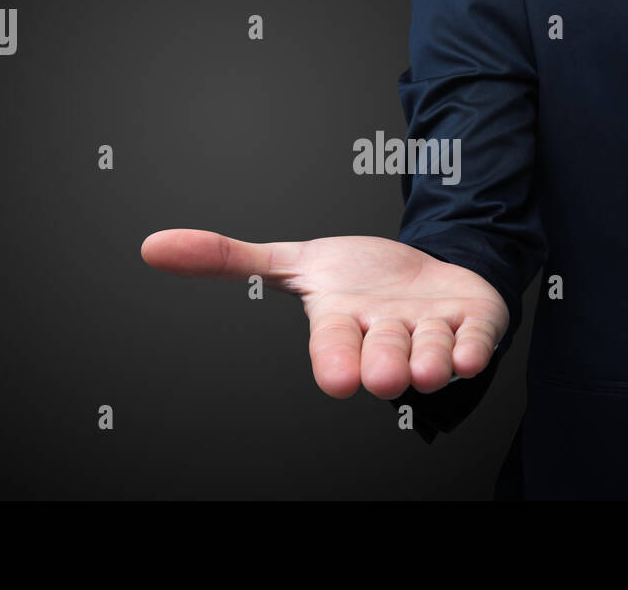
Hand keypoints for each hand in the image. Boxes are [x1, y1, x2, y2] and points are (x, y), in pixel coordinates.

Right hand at [141, 229, 507, 398]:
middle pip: (384, 358)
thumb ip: (230, 259)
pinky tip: (470, 352)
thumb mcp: (297, 260)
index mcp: (343, 328)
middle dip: (385, 366)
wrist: (425, 269)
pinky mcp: (472, 325)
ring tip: (429, 364)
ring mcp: (432, 335)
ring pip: (432, 356)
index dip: (335, 362)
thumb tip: (152, 247)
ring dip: (431, 361)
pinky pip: (475, 343)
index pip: (334, 350)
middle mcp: (387, 339)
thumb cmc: (359, 277)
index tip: (336, 380)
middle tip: (387, 375)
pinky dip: (473, 348)